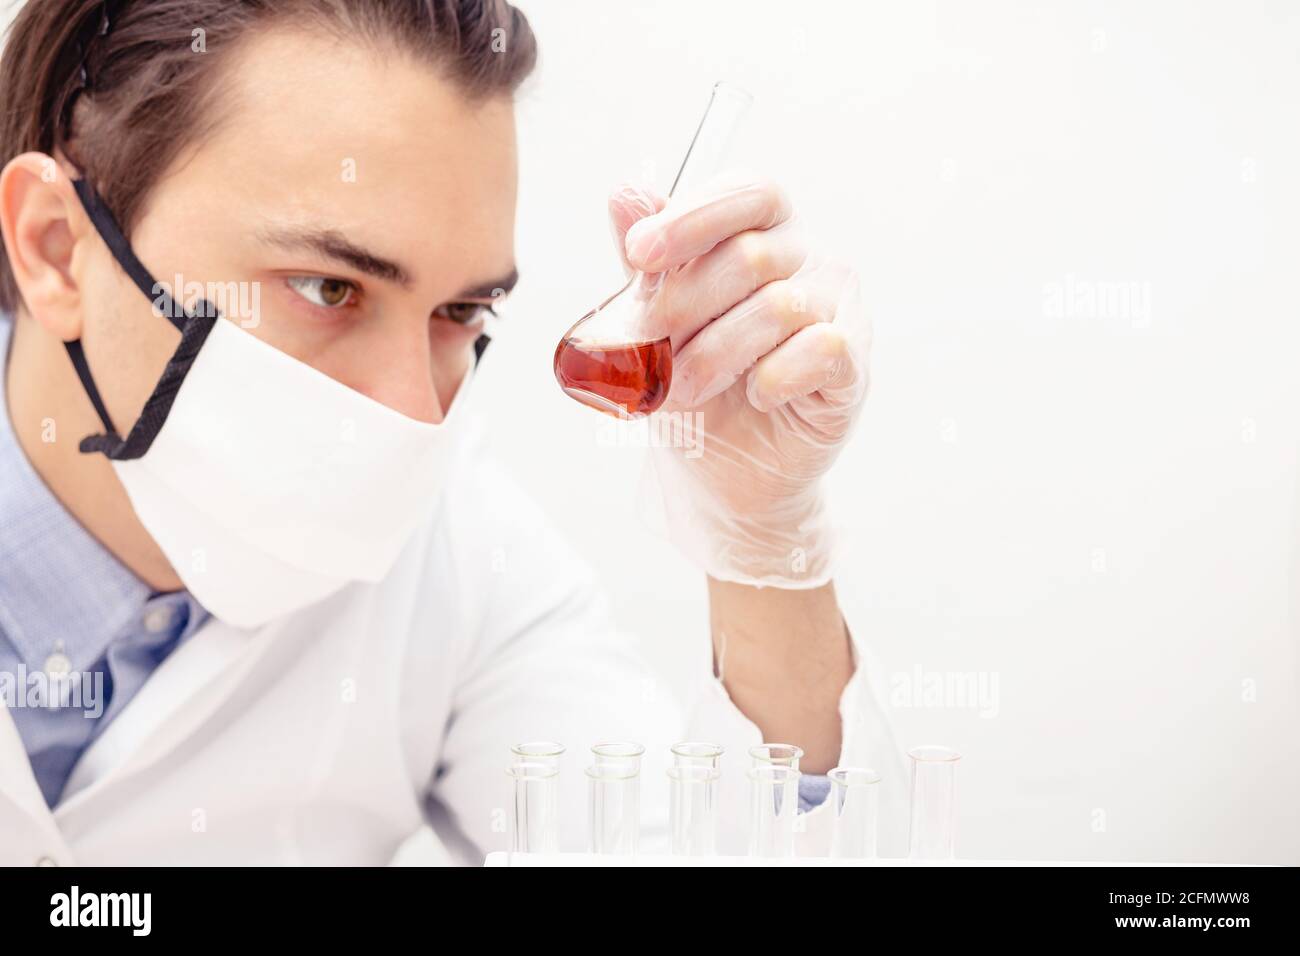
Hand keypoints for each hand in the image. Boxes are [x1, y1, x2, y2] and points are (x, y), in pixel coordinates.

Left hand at [608, 173, 870, 586]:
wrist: (717, 470)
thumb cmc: (692, 383)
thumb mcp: (654, 322)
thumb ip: (646, 262)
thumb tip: (624, 192)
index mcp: (763, 229)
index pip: (746, 192)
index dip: (693, 218)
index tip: (638, 255)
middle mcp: (810, 256)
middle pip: (750, 255)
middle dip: (683, 306)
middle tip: (647, 348)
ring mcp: (839, 306)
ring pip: (779, 307)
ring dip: (715, 355)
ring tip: (686, 388)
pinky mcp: (854, 361)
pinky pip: (819, 350)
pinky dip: (771, 379)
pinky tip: (755, 395)